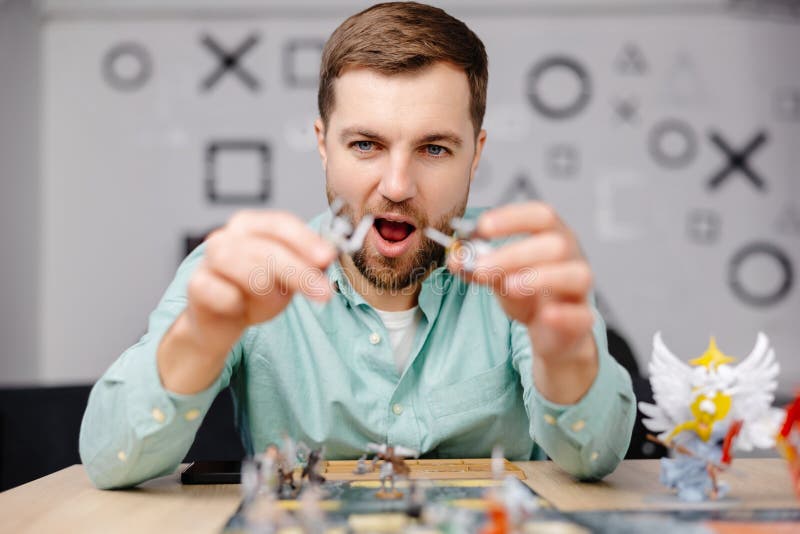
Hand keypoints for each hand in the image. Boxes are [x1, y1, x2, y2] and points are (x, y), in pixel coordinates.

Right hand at [158, 210, 336, 393]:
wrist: (220, 321)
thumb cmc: (255, 292)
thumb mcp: (289, 277)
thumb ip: (308, 265)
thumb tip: (327, 258)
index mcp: (251, 225)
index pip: (280, 224)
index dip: (305, 240)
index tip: (327, 258)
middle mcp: (227, 237)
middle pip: (267, 247)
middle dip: (299, 271)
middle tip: (323, 292)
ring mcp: (209, 260)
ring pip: (246, 268)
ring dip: (268, 289)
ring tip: (274, 302)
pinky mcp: (197, 286)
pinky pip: (224, 294)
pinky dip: (238, 304)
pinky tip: (239, 308)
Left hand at [448, 202, 597, 402]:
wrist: (551, 333)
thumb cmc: (528, 294)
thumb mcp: (499, 276)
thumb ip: (479, 265)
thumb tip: (454, 258)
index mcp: (551, 236)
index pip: (540, 215)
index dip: (512, 218)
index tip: (482, 227)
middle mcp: (572, 257)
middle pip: (555, 244)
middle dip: (515, 253)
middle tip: (482, 267)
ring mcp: (580, 289)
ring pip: (575, 274)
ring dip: (540, 278)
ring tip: (509, 286)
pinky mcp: (582, 319)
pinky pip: (581, 315)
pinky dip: (563, 314)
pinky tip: (545, 315)